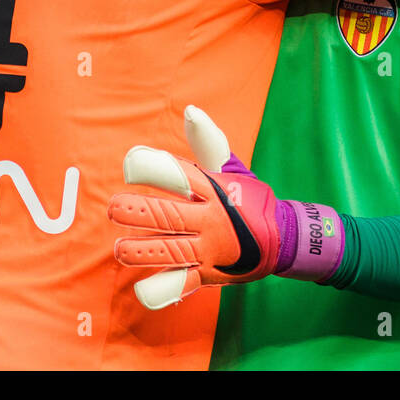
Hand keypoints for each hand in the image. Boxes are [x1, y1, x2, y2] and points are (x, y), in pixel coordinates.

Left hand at [108, 105, 344, 309]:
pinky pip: (181, 284)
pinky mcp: (208, 273)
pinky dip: (160, 289)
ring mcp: (209, 248)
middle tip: (114, 208)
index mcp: (214, 189)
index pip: (180, 176)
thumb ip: (207, 141)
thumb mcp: (233, 168)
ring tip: (120, 248)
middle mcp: (211, 219)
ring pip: (170, 252)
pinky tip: (142, 287)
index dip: (153, 169)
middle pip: (168, 216)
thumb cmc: (250, 198)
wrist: (285, 239)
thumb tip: (190, 110)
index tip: (131, 167)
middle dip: (137, 212)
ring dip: (141, 251)